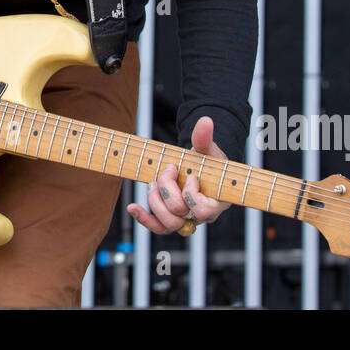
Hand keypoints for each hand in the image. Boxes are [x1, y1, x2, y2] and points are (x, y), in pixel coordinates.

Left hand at [126, 116, 230, 235]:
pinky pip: (158, 227)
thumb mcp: (207, 149)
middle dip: (168, 190)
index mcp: (217, 202)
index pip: (203, 211)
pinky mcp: (173, 219)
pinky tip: (132, 207)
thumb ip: (205, 138)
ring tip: (152, 183)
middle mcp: (201, 216)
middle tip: (168, 170)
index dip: (192, 194)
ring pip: (168, 224)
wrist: (201, 168)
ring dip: (155, 202)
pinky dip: (143, 218)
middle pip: (179, 214)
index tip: (191, 176)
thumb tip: (205, 121)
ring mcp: (186, 219)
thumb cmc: (208, 161)